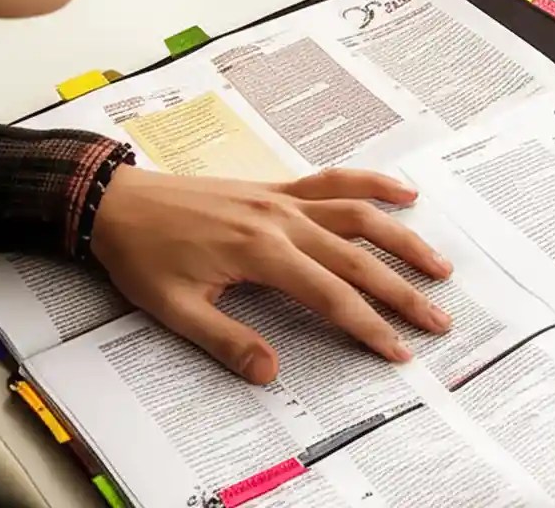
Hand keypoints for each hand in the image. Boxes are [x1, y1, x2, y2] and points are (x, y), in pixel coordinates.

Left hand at [91, 166, 453, 383]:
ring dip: (403, 238)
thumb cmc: (142, 255)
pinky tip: (403, 193)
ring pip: (359, 214)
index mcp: (260, 252)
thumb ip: (225, 341)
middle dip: (402, 291)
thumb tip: (271, 372)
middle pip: (358, 257)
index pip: (330, 295)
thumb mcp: (174, 308)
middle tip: (438, 319)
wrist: (116, 201)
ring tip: (438, 264)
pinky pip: (335, 181)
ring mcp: (284, 199)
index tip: (398, 351)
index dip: (368, 327)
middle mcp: (282, 220)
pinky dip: (373, 184)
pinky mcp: (278, 188)